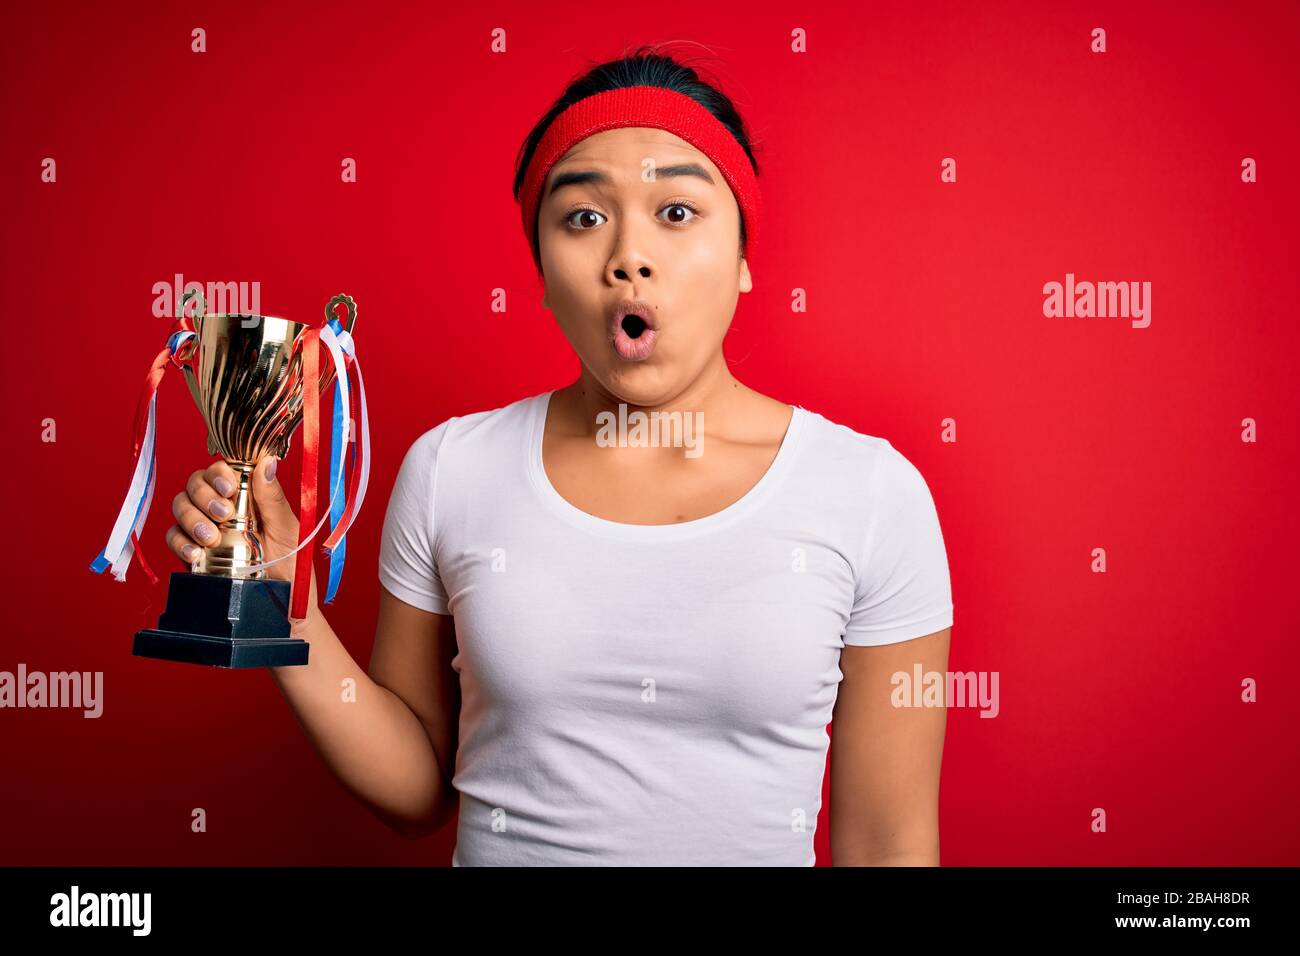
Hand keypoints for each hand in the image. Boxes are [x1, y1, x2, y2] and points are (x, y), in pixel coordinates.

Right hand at [164, 455, 320, 620]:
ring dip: (190, 517)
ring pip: (180, 507)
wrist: (283, 609)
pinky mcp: (194, 553)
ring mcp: (206, 529)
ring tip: (210, 537)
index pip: (222, 470)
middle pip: (195, 484)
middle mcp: (223, 508)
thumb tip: (266, 461)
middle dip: (203, 495)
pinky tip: (194, 553)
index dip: (219, 472)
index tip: (230, 487)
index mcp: (248, 496)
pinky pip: (173, 538)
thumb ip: (273, 498)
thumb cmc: (293, 567)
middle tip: (223, 513)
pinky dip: (179, 542)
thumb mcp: (288, 530)